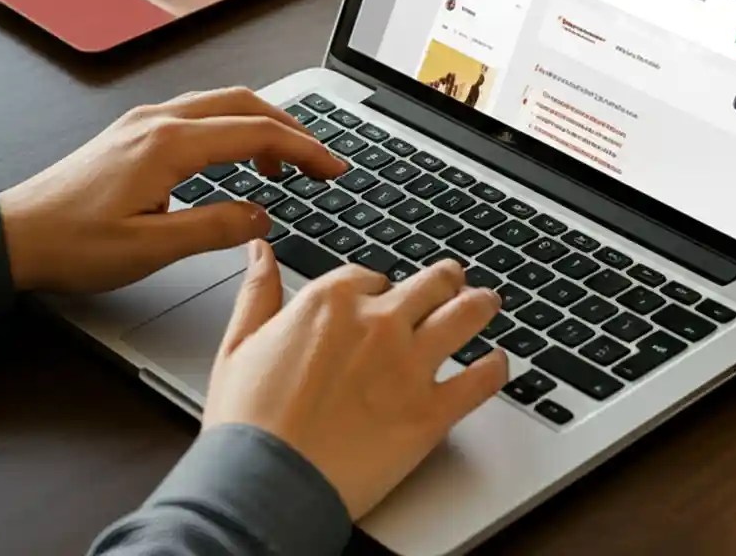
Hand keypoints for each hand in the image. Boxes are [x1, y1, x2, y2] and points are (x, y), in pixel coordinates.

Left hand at [0, 88, 346, 292]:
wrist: (12, 237)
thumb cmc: (71, 244)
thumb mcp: (152, 248)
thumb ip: (216, 229)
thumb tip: (261, 217)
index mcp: (168, 145)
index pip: (256, 132)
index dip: (305, 149)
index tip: (334, 168)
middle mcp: (157, 122)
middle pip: (245, 104)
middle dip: (293, 128)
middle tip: (321, 160)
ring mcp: (143, 122)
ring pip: (222, 104)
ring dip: (262, 126)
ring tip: (288, 162)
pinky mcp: (134, 134)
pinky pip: (199, 115)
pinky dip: (233, 129)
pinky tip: (238, 158)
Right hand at [205, 246, 508, 518]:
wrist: (264, 483)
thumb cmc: (246, 424)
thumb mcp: (238, 345)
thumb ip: (257, 292)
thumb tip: (260, 251)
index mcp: (330, 302)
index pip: (374, 277)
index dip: (382, 288)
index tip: (385, 298)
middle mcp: (378, 323)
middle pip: (432, 284)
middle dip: (446, 281)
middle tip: (454, 284)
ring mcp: (410, 365)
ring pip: (467, 314)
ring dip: (482, 304)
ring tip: (488, 303)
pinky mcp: (431, 410)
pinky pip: (482, 379)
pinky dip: (496, 368)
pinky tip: (497, 364)